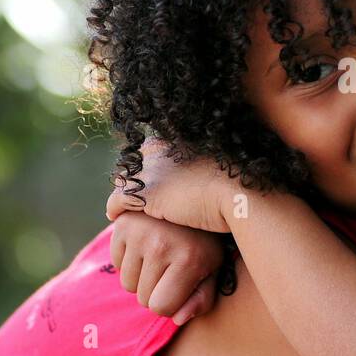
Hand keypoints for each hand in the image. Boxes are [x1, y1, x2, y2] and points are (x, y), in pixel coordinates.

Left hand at [105, 139, 238, 233]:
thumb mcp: (219, 168)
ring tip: (125, 210)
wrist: (239, 194)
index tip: (151, 185)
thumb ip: (203, 169)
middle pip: (133, 165)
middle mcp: (159, 148)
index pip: (148, 152)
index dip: (149, 170)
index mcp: (175, 138)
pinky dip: (116, 209)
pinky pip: (117, 201)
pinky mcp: (144, 192)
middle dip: (134, 181)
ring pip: (124, 182)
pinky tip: (117, 218)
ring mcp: (150, 169)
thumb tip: (207, 180)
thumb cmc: (238, 186)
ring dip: (125, 196)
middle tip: (135, 199)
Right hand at [110, 211, 225, 324]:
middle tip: (171, 269)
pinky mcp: (123, 224)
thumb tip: (178, 320)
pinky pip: (116, 262)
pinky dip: (129, 259)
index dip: (170, 304)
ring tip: (160, 255)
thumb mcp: (213, 268)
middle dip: (156, 291)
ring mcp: (139, 233)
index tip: (180, 288)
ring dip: (141, 277)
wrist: (197, 195)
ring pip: (127, 283)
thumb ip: (202, 298)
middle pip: (142, 299)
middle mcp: (161, 245)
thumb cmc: (206, 240)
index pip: (160, 307)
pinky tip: (147, 243)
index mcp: (189, 259)